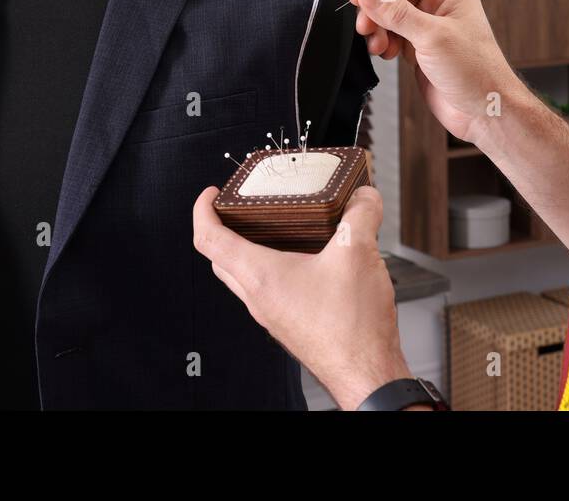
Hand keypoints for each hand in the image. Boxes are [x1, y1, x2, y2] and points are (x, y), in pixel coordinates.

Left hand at [192, 185, 410, 409]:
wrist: (366, 374)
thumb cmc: (352, 328)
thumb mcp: (358, 253)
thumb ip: (361, 216)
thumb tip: (364, 197)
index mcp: (261, 276)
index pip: (209, 240)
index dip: (202, 210)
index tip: (210, 194)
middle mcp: (259, 298)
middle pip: (220, 259)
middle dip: (222, 229)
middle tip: (237, 209)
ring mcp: (272, 314)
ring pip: (243, 277)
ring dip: (248, 250)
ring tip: (273, 229)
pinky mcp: (290, 324)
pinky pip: (268, 291)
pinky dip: (273, 269)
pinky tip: (305, 260)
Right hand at [348, 0, 521, 145]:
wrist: (484, 112)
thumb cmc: (475, 72)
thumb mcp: (432, 37)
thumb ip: (396, 13)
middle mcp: (438, 7)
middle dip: (375, 9)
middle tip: (364, 26)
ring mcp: (428, 29)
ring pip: (389, 18)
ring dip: (378, 29)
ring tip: (378, 46)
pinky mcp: (420, 50)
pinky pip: (392, 37)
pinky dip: (383, 43)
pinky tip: (385, 53)